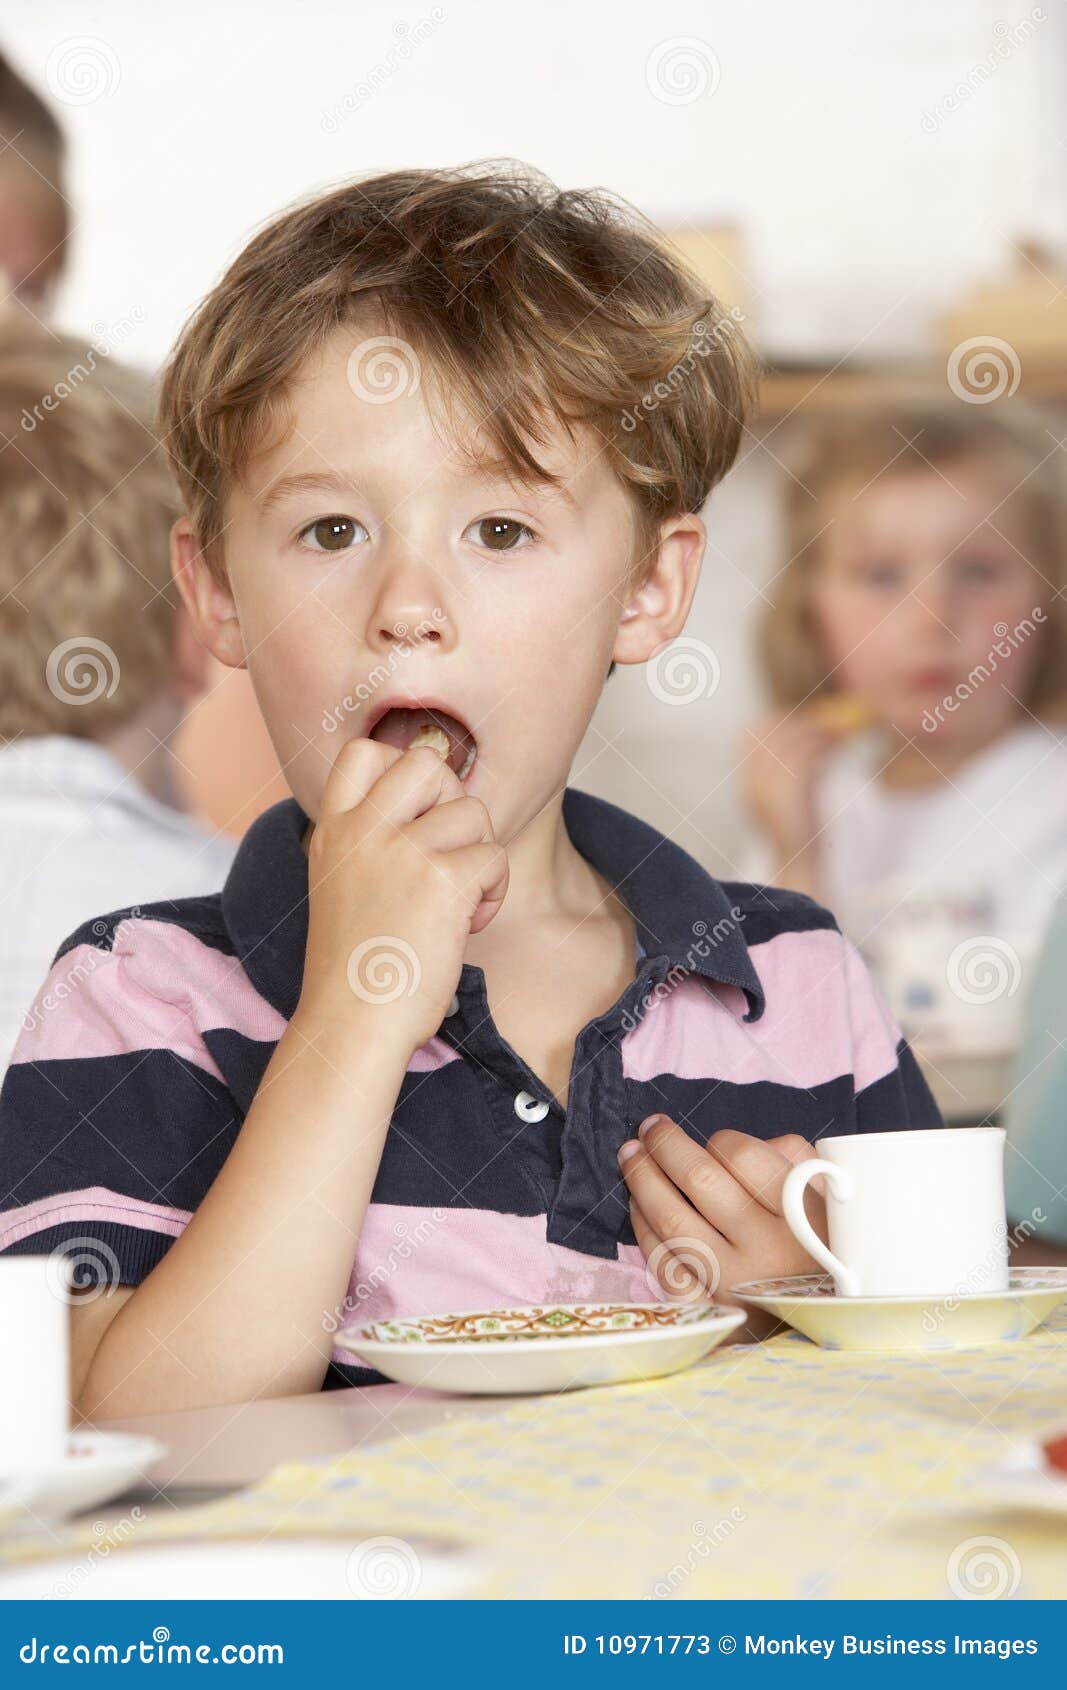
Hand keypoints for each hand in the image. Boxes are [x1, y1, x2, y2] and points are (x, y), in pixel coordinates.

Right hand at [298, 738, 508, 1053]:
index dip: (401, 767)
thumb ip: (370, 844)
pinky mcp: (442, 881)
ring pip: (473, 812)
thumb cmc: (354, 969)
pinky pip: (494, 857)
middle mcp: (364, 831)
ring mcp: (402, 851)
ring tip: (457, 900)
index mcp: (333, 831)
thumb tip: (432, 811)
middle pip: (427, 763)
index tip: (415, 813)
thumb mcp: (340, 886)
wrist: (351, 1025)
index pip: (363, 752)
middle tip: (448, 849)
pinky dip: (492, 893)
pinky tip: (466, 925)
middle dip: (453, 800)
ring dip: (478, 854)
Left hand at [617, 1117, 826, 1305]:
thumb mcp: (832, 1202)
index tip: (716, 1141)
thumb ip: (790, 1159)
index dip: (721, 1140)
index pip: (742, 1156)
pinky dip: (645, 1233)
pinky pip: (664, 1268)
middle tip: (648, 1127)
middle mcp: (767, 1250)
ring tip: (630, 1156)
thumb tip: (733, 1147)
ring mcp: (735, 1286)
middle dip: (664, 1146)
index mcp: (802, 1214)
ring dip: (642, 1182)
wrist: (842, 1327)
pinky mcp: (713, 1315)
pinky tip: (639, 1210)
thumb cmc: (830, 1250)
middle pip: (699, 1180)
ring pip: (672, 1221)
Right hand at [741, 707, 835, 867]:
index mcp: (748, 783)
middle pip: (771, 732)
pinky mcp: (788, 795)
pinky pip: (804, 756)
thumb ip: (798, 767)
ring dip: (818, 731)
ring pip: (790, 741)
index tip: (811, 721)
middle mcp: (751, 783)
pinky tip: (841, 745)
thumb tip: (820, 732)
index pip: (754, 734)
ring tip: (842, 732)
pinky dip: (824, 745)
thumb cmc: (803, 832)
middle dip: (803, 722)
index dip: (782, 721)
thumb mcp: (795, 795)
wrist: (802, 867)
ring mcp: (766, 789)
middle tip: (832, 721)